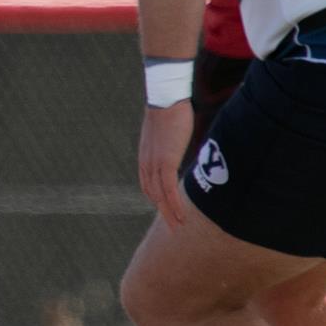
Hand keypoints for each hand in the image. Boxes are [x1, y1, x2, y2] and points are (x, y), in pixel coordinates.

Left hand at [138, 102, 193, 228]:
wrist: (164, 99)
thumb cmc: (169, 111)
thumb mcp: (166, 132)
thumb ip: (169, 143)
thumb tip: (178, 144)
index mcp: (145, 157)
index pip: (148, 185)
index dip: (157, 199)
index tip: (165, 209)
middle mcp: (147, 164)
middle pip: (153, 194)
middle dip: (163, 211)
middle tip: (173, 226)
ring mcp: (154, 164)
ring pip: (160, 196)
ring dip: (169, 212)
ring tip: (179, 226)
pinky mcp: (165, 162)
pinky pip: (168, 189)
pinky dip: (173, 204)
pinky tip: (180, 215)